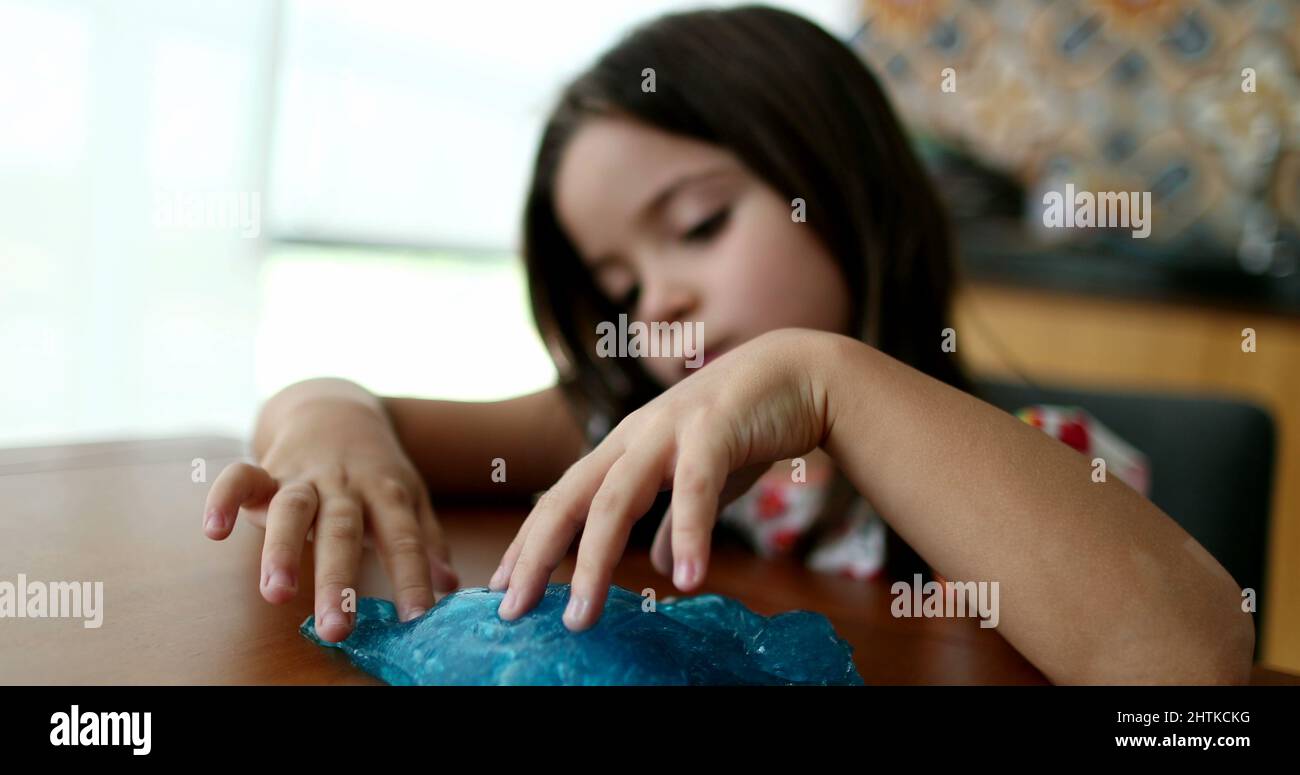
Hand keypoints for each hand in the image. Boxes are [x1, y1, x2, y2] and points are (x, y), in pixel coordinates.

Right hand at [202, 400, 457, 641]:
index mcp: (386, 493)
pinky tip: (214, 530)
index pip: (402, 538)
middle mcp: (345, 485)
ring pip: (292, 509)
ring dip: (282, 549)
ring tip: (276, 593)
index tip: (417, 619)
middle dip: (338, 582)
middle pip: (342, 531)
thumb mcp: (409, 497)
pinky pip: (241, 477)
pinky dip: (225, 499)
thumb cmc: (376, 469)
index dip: (411, 577)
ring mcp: (303, 475)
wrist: (337, 409)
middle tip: (336, 629)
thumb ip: (426, 541)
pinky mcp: (266, 469)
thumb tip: (450, 586)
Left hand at [489, 328, 833, 630]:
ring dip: (595, 563)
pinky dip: (690, 535)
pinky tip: (687, 580)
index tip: (502, 588)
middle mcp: (634, 437)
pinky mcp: (715, 431)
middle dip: (537, 555)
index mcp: (625, 447)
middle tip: (512, 609)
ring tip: (582, 616)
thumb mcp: (701, 480)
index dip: (530, 542)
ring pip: (615, 501)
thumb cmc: (746, 427)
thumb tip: (663, 566)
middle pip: (570, 499)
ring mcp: (670, 430)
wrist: (801, 373)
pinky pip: (695, 490)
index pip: (562, 498)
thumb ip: (676, 520)